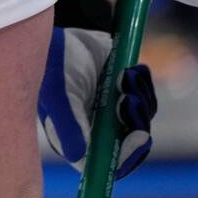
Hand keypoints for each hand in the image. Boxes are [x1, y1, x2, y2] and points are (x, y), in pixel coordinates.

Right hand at [37, 26, 157, 179]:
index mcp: (78, 137)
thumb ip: (69, 128)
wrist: (61, 35)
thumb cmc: (52, 68)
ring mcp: (111, 110)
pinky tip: (131, 70)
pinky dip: (143, 84)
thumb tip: (81, 158)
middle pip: (131, 142)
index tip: (137, 136)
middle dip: (137, 122)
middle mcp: (96, 128)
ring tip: (125, 77)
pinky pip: (145, 96)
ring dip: (141, 99)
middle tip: (129, 99)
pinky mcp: (122, 90)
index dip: (127, 156)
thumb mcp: (57, 99)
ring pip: (142, 118)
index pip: (107, 162)